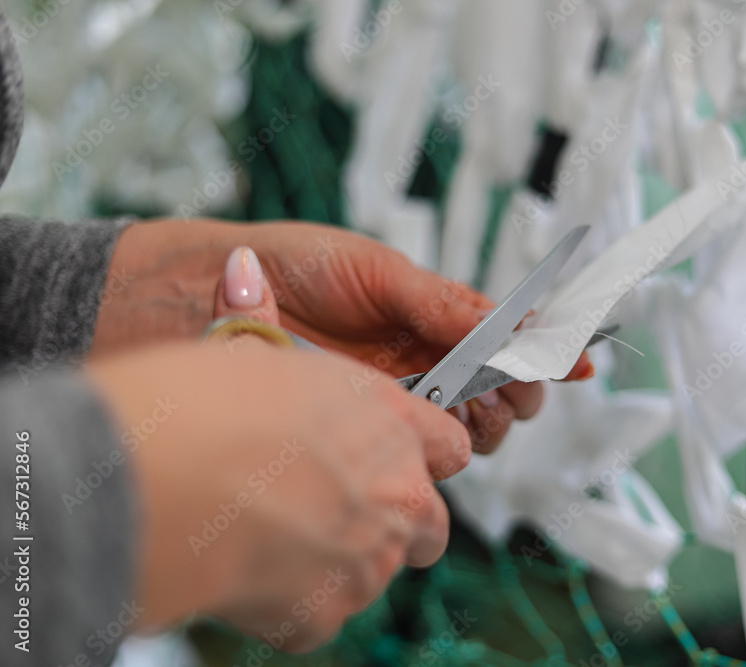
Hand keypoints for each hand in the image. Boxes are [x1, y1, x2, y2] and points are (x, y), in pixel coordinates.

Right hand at [86, 341, 470, 651]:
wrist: (153, 484)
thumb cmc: (197, 410)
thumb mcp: (243, 350)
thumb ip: (261, 322)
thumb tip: (243, 271)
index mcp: (387, 419)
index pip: (450, 443)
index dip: (424, 453)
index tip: (400, 460)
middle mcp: (396, 489)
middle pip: (430, 520)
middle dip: (399, 520)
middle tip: (340, 510)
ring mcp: (369, 557)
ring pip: (382, 568)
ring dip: (347, 559)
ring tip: (280, 536)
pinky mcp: (328, 612)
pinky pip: (324, 611)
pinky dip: (296, 600)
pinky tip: (251, 570)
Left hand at [95, 220, 592, 453]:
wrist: (207, 297)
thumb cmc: (293, 266)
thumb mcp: (376, 271)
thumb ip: (442, 302)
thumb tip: (513, 321)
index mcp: (433, 314)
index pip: (506, 337)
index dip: (547, 349)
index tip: (582, 360)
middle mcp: (424, 361)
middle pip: (499, 392)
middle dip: (522, 393)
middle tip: (517, 390)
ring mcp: (397, 399)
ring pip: (468, 430)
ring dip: (488, 423)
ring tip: (477, 409)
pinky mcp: (364, 430)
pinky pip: (422, 449)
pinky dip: (444, 445)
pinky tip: (438, 430)